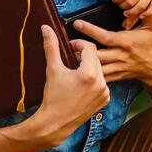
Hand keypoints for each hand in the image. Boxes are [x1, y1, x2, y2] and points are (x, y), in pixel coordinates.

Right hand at [32, 26, 109, 146]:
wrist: (55, 123)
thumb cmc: (53, 98)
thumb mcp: (52, 69)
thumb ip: (51, 47)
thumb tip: (46, 28)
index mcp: (89, 74)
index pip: (89, 48)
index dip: (78, 44)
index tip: (69, 48)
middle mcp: (101, 83)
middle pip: (95, 58)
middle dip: (82, 55)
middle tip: (70, 59)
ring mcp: (104, 93)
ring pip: (99, 69)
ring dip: (88, 67)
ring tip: (74, 72)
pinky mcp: (105, 100)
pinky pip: (102, 82)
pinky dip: (93, 79)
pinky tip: (81, 84)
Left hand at [73, 14, 151, 85]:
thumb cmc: (151, 43)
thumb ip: (147, 13)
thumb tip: (140, 2)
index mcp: (126, 42)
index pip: (105, 36)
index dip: (90, 30)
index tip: (77, 23)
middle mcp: (121, 56)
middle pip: (97, 55)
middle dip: (81, 49)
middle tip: (68, 42)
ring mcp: (118, 67)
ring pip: (96, 68)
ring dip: (82, 63)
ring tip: (69, 55)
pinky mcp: (116, 76)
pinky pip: (100, 77)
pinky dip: (89, 73)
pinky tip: (78, 68)